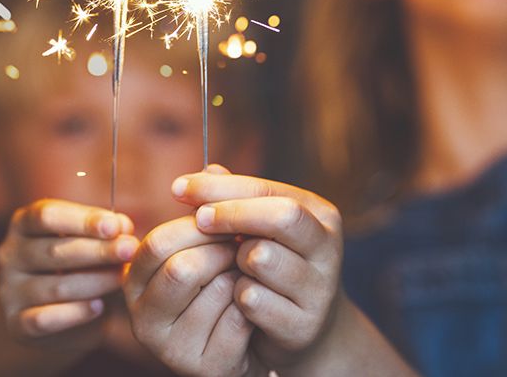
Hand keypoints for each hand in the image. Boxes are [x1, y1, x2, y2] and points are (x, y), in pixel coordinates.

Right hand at [0, 198, 137, 345]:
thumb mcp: (89, 240)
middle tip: (130, 251)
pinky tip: (98, 307)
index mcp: (23, 224)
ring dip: (95, 281)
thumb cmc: (79, 264)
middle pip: (53, 250)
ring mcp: (8, 291)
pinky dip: (74, 313)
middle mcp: (9, 255)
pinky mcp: (15, 324)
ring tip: (123, 278)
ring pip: (55, 286)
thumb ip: (104, 231)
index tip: (115, 227)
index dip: (82, 220)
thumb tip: (122, 227)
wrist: (60, 314)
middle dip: (98, 251)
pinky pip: (44, 320)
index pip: (46, 216)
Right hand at [123, 209, 257, 376]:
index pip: (159, 242)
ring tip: (249, 275)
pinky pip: (238, 320)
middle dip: (222, 252)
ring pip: (215, 292)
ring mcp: (170, 347)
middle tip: (244, 246)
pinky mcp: (203, 366)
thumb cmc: (221, 281)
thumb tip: (211, 168)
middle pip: (182, 268)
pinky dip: (254, 305)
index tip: (226, 220)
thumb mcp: (206, 244)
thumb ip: (207, 207)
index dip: (198, 226)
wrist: (245, 338)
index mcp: (136, 279)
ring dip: (242, 277)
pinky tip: (255, 305)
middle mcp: (142, 317)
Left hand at [171, 167, 343, 368]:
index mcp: (319, 214)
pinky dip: (236, 295)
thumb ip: (234, 199)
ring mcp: (319, 288)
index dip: (221, 188)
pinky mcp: (303, 325)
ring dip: (235, 261)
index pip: (268, 189)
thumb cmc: (272, 268)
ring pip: (263, 258)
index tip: (179, 189)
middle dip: (232, 215)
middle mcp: (327, 247)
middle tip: (199, 220)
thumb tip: (198, 175)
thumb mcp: (258, 229)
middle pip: (281, 216)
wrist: (302, 330)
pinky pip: (254, 300)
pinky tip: (237, 297)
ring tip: (233, 267)